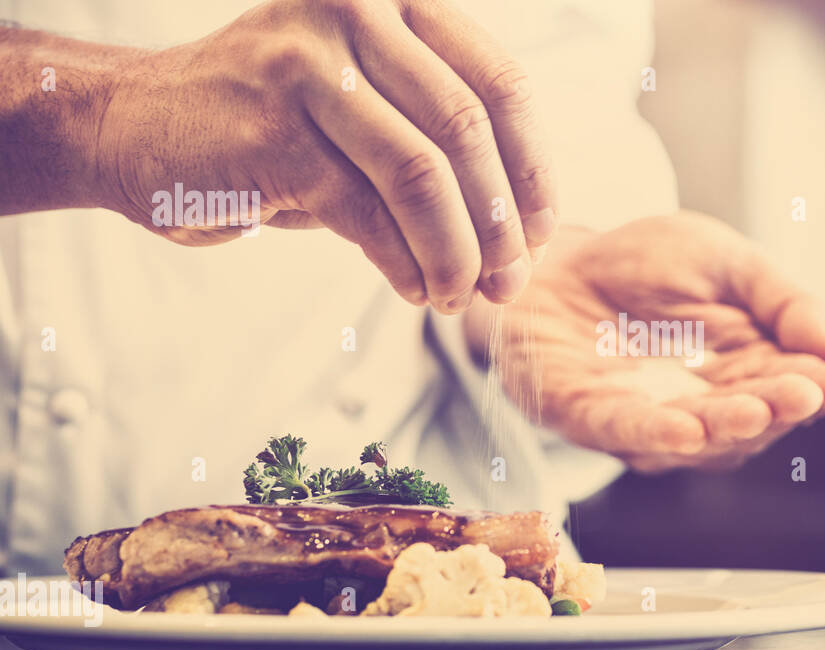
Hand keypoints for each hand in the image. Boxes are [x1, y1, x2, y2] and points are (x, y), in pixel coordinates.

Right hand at [95, 0, 554, 309]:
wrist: (132, 124)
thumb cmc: (269, 125)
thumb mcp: (363, 105)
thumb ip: (435, 140)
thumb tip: (523, 232)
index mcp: (393, 0)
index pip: (498, 84)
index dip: (532, 167)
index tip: (542, 231)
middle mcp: (353, 12)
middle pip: (467, 130)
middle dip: (501, 222)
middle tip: (510, 281)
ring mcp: (308, 67)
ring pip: (423, 175)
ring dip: (457, 252)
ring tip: (461, 294)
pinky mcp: (272, 132)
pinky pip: (368, 214)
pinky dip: (404, 262)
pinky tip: (415, 288)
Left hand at [475, 212, 824, 472]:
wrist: (553, 256)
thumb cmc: (642, 262)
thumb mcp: (724, 260)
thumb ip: (778, 298)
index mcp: (742, 373)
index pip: (786, 389)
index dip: (812, 389)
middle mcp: (699, 408)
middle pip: (746, 421)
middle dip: (775, 409)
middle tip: (804, 395)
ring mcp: (644, 421)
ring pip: (692, 437)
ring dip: (722, 428)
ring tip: (754, 411)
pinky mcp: (585, 416)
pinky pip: (621, 431)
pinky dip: (652, 434)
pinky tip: (684, 430)